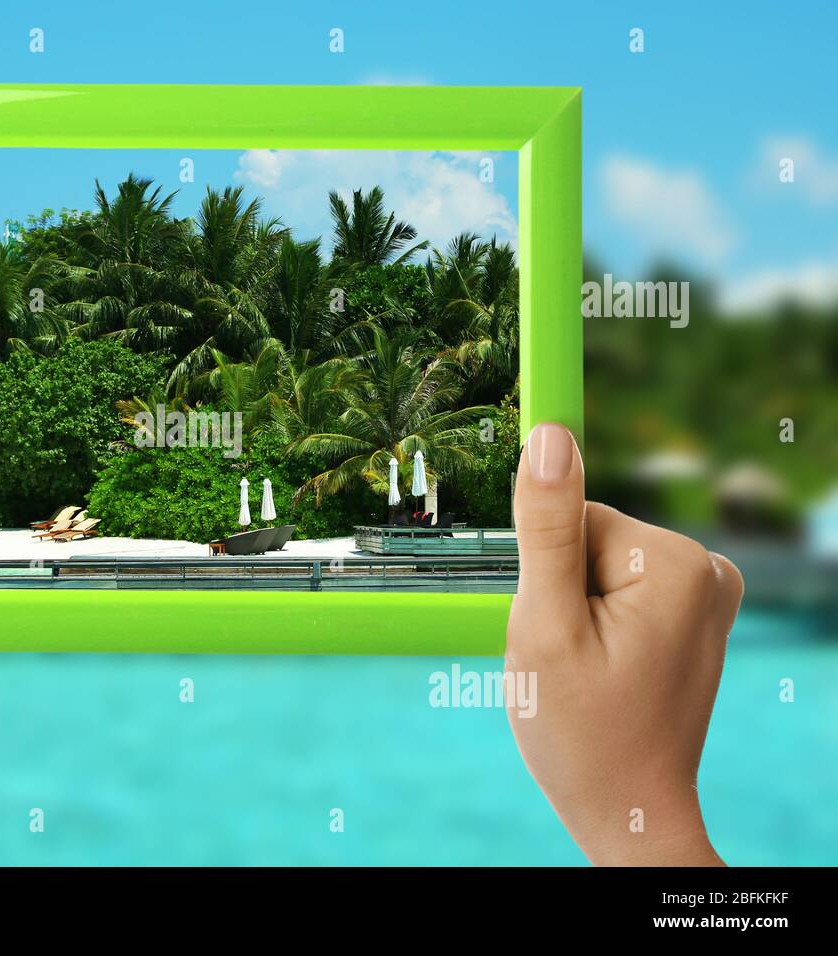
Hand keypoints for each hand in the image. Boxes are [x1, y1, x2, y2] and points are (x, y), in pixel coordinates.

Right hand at [506, 423, 742, 865]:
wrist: (626, 810)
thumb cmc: (580, 732)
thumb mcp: (545, 625)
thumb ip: (548, 526)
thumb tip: (550, 435)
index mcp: (674, 563)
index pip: (571, 521)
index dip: (544, 579)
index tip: (559, 635)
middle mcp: (706, 568)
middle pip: (588, 542)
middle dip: (560, 597)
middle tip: (568, 664)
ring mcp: (708, 593)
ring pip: (599, 567)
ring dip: (575, 614)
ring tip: (587, 674)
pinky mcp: (697, 613)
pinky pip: (622, 589)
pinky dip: (598, 625)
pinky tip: (605, 672)